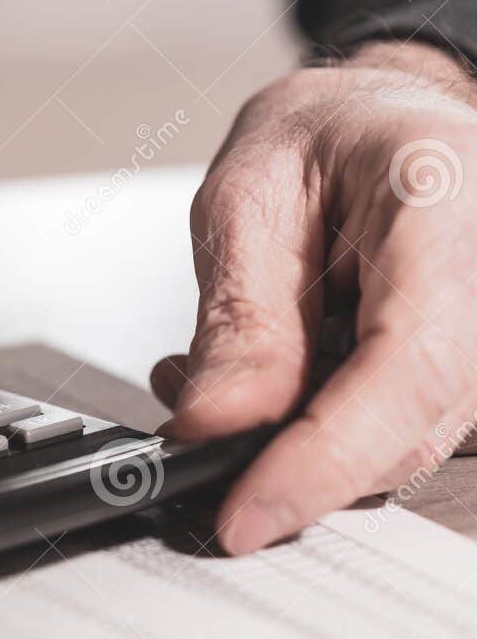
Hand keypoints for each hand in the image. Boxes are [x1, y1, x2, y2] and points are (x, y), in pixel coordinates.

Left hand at [151, 41, 476, 552]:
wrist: (379, 124)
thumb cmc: (324, 141)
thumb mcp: (247, 203)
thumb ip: (241, 318)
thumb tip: (212, 427)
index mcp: (445, 203)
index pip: (405, 368)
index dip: (323, 460)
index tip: (245, 515)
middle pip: (410, 427)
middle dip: (288, 463)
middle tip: (188, 433)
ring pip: (399, 444)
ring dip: (288, 442)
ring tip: (207, 380)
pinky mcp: (466, 372)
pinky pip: (392, 430)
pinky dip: (309, 429)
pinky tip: (256, 387)